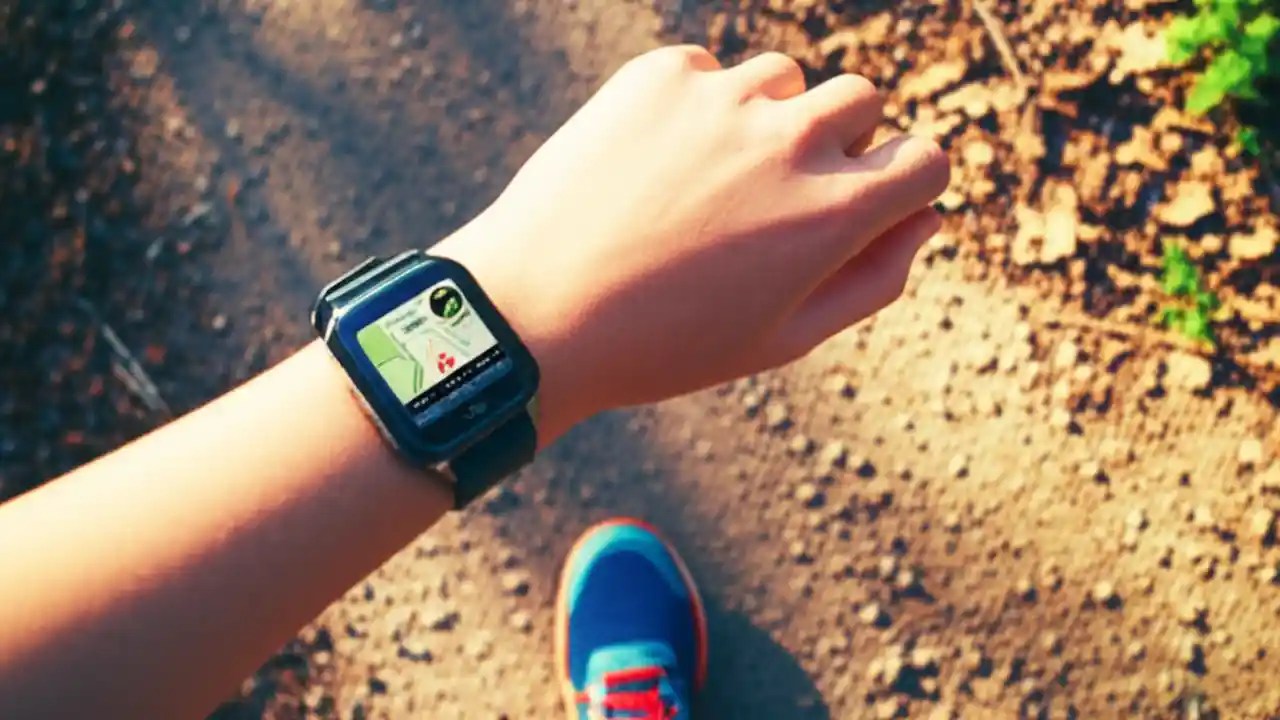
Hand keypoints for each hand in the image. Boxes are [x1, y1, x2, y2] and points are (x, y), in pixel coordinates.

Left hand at [435, 46, 949, 442]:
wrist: (533, 314)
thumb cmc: (665, 342)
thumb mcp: (784, 337)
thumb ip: (875, 279)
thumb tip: (926, 218)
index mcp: (833, 213)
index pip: (926, 159)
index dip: (902, 184)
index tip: (864, 204)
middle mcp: (789, 140)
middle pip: (862, 101)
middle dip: (839, 143)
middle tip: (775, 199)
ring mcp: (722, 98)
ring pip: (785, 81)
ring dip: (768, 121)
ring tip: (707, 187)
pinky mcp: (659, 75)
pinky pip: (710, 74)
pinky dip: (699, 111)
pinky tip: (656, 167)